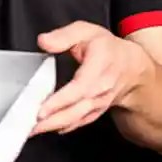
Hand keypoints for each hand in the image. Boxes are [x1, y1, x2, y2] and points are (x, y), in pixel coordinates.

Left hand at [31, 21, 150, 135]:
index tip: (42, 109)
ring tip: (33, 130)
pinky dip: (63, 127)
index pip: (80, 87)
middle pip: (77, 109)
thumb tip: (44, 41)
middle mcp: (101, 88)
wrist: (130, 67)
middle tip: (31, 125)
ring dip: (54, 126)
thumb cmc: (107, 49)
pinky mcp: (96, 111)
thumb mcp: (87, 31)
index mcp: (99, 66)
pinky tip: (48, 129)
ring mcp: (99, 103)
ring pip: (77, 119)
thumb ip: (64, 36)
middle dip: (53, 119)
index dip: (61, 100)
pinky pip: (79, 122)